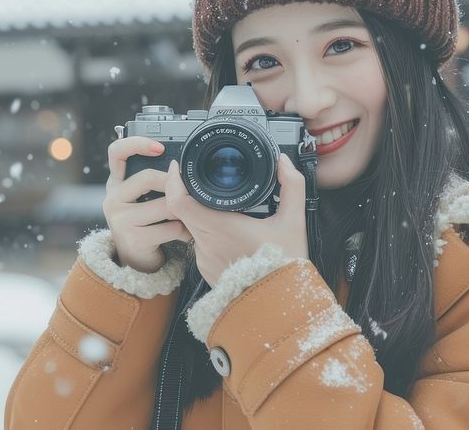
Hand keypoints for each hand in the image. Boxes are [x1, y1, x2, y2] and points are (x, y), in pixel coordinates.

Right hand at [103, 136, 192, 272]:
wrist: (137, 262)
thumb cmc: (146, 223)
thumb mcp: (144, 198)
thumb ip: (153, 181)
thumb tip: (179, 166)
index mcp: (116, 183)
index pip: (117, 152)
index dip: (137, 144)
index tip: (160, 148)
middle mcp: (112, 198)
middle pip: (147, 177)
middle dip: (172, 185)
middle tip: (185, 193)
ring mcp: (119, 220)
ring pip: (164, 205)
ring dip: (182, 212)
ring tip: (188, 217)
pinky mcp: (132, 239)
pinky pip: (169, 227)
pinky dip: (183, 231)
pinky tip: (184, 234)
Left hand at [163, 153, 308, 286]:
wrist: (281, 307)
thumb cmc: (285, 266)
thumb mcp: (294, 221)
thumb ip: (292, 186)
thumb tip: (283, 162)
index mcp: (221, 227)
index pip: (179, 202)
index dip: (174, 181)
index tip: (179, 167)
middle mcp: (206, 244)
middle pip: (182, 210)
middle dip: (187, 192)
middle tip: (199, 178)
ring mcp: (204, 259)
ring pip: (191, 228)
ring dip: (200, 215)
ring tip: (220, 207)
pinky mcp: (206, 271)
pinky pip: (200, 245)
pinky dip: (209, 235)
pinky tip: (227, 232)